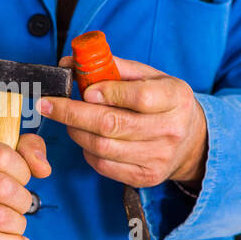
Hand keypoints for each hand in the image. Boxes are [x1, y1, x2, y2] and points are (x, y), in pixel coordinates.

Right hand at [0, 133, 50, 239]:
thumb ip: (26, 149)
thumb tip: (44, 169)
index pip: (2, 155)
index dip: (22, 171)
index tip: (20, 180)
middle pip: (3, 188)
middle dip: (23, 201)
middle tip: (19, 206)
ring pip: (0, 217)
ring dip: (18, 224)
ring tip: (15, 224)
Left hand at [36, 55, 207, 189]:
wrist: (192, 141)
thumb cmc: (164, 102)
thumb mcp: (150, 76)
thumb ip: (114, 66)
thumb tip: (72, 62)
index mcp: (175, 98)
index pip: (140, 96)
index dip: (108, 93)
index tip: (85, 90)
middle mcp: (170, 130)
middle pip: (112, 124)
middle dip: (73, 114)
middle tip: (49, 104)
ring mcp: (158, 157)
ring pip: (103, 147)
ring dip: (76, 131)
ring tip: (67, 119)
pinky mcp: (145, 177)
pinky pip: (104, 165)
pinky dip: (87, 150)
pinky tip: (86, 137)